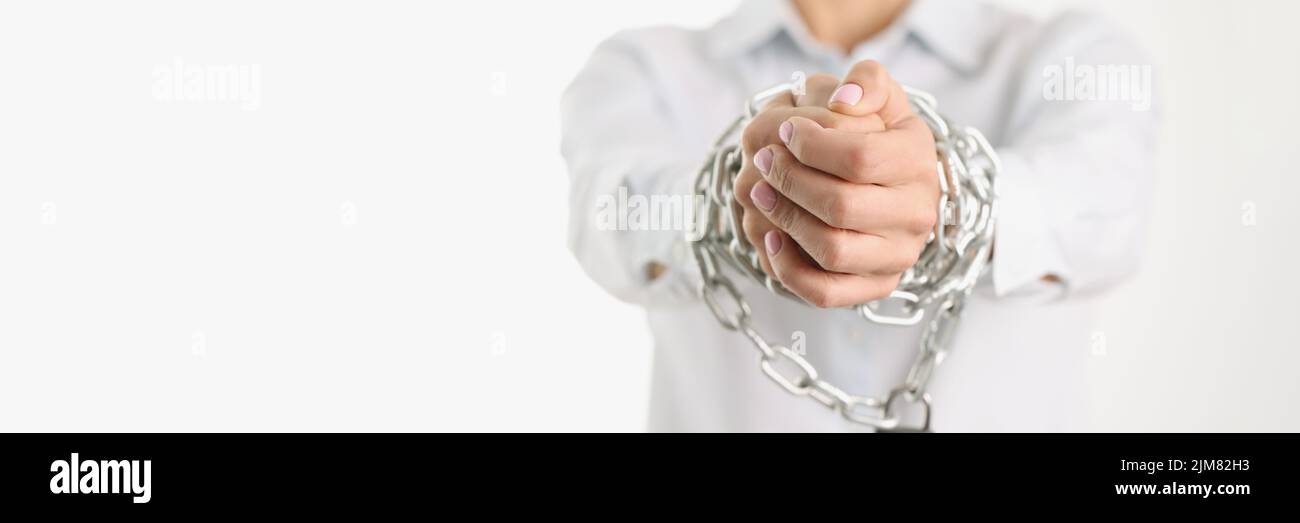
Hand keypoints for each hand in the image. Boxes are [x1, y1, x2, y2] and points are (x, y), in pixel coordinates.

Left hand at [734, 61, 938, 307]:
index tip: (786, 131)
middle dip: (790, 180)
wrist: (896, 186)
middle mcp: (916, 214)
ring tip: (760, 190)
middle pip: (841, 206)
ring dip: (784, 219)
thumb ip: (869, 82)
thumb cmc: (879, 136)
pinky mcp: (876, 286)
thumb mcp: (882, 99)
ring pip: (832, 250)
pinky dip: (789, 269)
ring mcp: (897, 255)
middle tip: (764, 159)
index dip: (812, 144)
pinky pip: (826, 292)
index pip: (860, 157)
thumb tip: (842, 101)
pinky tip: (771, 236)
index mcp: (919, 162)